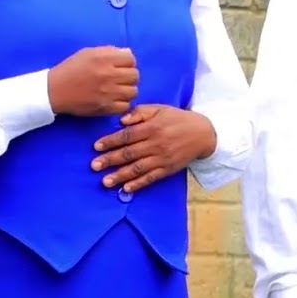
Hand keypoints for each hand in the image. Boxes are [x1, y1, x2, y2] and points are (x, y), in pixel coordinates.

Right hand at [47, 46, 137, 116]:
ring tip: (118, 89)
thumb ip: (109, 51)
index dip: (127, 62)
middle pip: (135, 75)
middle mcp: (108, 75)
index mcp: (103, 59)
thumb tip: (128, 54)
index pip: (131, 59)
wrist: (54, 91)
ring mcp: (108, 93)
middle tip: (119, 78)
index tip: (121, 66)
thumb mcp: (87, 53)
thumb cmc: (70, 69)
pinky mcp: (105, 108)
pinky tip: (113, 99)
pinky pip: (125, 105)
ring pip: (133, 91)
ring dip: (127, 89)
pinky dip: (122, 103)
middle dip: (129, 75)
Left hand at [90, 104, 216, 192]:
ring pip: (137, 168)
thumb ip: (139, 112)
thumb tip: (121, 120)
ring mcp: (162, 158)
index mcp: (152, 127)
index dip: (110, 141)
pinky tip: (126, 189)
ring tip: (105, 181)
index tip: (96, 146)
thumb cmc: (176, 118)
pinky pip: (151, 178)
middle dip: (109, 160)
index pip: (127, 136)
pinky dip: (138, 184)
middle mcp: (156, 144)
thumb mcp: (159, 109)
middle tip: (94, 165)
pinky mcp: (168, 169)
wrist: (202, 133)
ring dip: (120, 175)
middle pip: (129, 153)